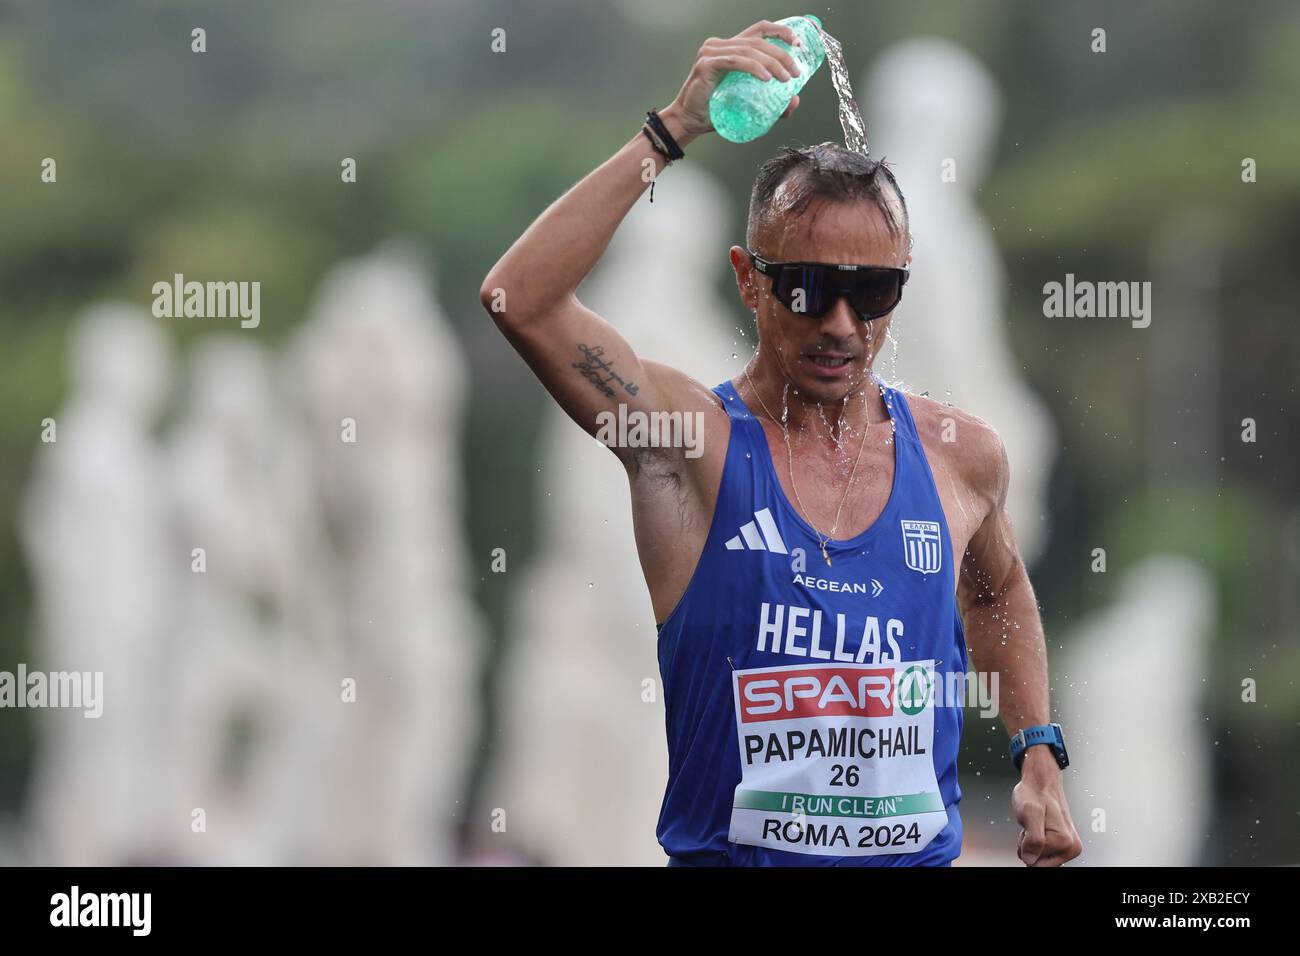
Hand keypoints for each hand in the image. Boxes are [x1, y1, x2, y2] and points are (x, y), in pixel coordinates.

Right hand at [660, 20, 803, 139]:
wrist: (689, 122)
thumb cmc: (714, 112)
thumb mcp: (748, 103)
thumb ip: (772, 101)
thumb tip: (794, 100)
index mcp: (731, 47)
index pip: (759, 30)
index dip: (781, 32)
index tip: (797, 44)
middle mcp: (720, 44)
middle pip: (758, 40)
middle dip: (782, 54)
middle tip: (794, 73)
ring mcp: (712, 52)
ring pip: (749, 50)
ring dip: (772, 63)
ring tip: (784, 79)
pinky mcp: (706, 64)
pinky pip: (735, 61)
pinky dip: (753, 68)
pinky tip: (766, 79)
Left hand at [1011, 747, 1082, 865]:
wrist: (1040, 782)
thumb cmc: (1035, 793)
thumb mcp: (1029, 813)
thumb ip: (1033, 839)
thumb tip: (1030, 859)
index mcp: (1066, 843)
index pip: (1036, 864)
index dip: (1026, 848)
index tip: (1029, 830)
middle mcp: (1071, 847)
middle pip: (1039, 863)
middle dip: (1028, 847)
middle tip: (1030, 827)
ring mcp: (1068, 846)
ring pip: (1039, 858)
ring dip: (1030, 843)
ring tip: (1033, 826)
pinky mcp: (1062, 844)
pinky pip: (1041, 852)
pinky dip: (1033, 842)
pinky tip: (1036, 828)